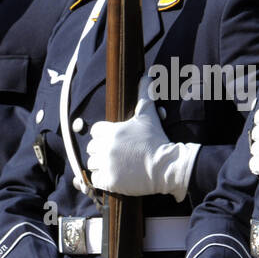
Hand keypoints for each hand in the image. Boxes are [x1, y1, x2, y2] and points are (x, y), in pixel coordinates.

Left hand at [87, 76, 198, 200]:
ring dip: (101, 166)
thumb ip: (144, 94)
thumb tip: (146, 75)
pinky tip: (116, 176)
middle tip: (119, 154)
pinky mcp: (109, 181)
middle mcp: (106, 147)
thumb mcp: (149, 115)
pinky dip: (103, 179)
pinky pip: (95, 180)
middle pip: (92, 148)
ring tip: (118, 165)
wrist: (166, 166)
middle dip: (102, 151)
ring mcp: (107, 165)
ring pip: (92, 164)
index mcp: (111, 131)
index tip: (117, 141)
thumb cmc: (156, 140)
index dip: (104, 136)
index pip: (95, 132)